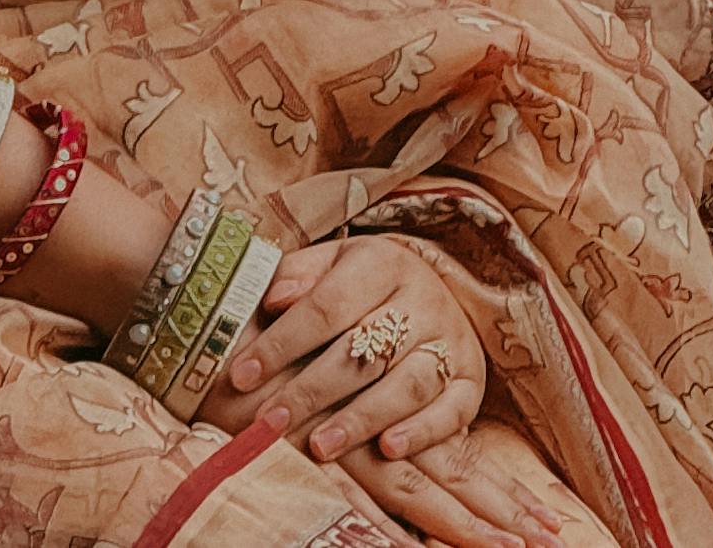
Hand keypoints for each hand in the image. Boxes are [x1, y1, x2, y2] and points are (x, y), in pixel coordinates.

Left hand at [221, 237, 556, 541]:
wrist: (436, 291)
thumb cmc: (362, 287)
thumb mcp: (331, 266)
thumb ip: (299, 277)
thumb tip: (273, 299)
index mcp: (382, 262)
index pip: (327, 304)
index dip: (282, 341)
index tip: (241, 375)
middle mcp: (422, 298)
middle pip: (363, 349)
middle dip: (310, 390)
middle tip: (268, 422)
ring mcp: (450, 341)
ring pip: (407, 383)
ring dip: (361, 418)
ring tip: (320, 447)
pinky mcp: (471, 382)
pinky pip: (450, 410)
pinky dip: (420, 433)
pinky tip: (387, 449)